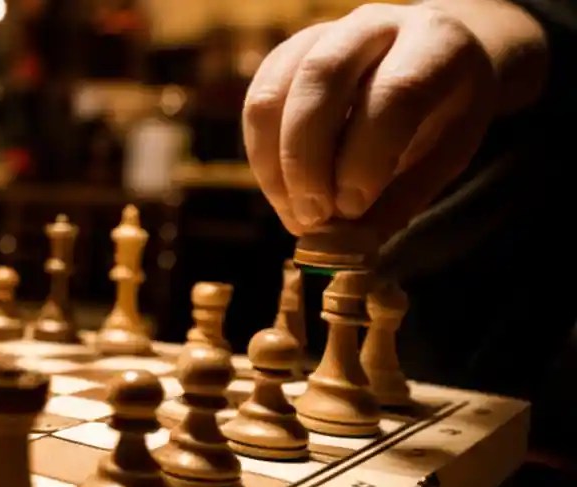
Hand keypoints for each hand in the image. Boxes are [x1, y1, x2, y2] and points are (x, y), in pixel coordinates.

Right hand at [243, 2, 496, 235]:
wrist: (428, 62)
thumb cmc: (442, 114)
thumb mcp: (445, 156)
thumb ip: (401, 199)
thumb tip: (349, 247)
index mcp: (435, 43)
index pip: (394, 93)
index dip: (367, 156)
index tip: (353, 208)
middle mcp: (375, 24)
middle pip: (321, 79)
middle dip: (307, 159)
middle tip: (314, 218)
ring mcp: (322, 34)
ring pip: (274, 93)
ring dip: (275, 166)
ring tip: (296, 215)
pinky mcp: (285, 55)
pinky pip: (256, 105)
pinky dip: (261, 159)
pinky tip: (284, 194)